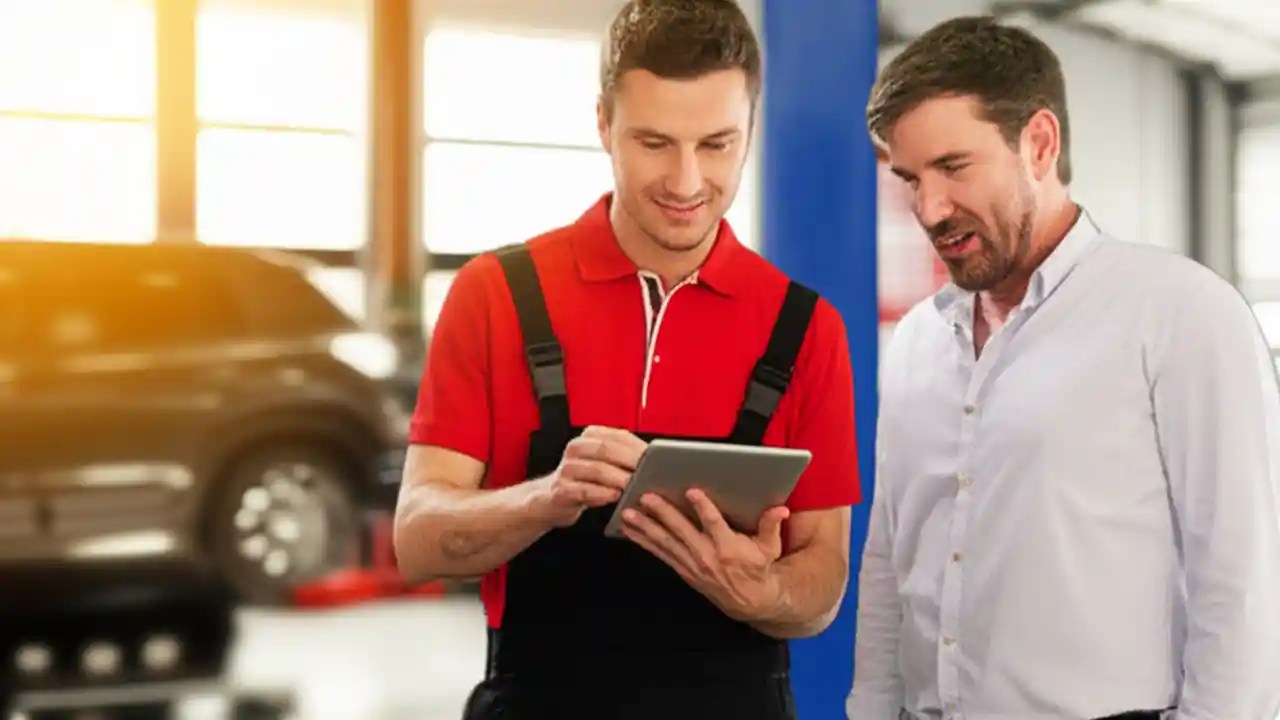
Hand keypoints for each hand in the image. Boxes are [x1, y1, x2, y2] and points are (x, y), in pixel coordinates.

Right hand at [531, 426, 646, 527]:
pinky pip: (583, 490)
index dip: (638, 447)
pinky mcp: (560, 490)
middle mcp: (576, 448)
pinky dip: (601, 494)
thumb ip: (625, 458)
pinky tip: (614, 497)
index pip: (618, 436)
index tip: (657, 459)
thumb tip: (656, 462)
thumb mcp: (604, 464)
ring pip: (596, 469)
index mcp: (590, 436)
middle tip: (649, 473)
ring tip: (634, 486)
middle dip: (630, 461)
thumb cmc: (586, 481)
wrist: (552, 500)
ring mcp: (566, 469)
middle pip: (606, 449)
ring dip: (618, 478)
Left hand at [620, 487, 790, 622]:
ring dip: (646, 527)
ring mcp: (692, 563)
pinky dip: (643, 541)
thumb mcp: (769, 547)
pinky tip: (630, 530)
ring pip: (665, 542)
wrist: (748, 601)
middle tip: (647, 497)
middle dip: (663, 513)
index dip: (703, 508)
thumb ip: (771, 525)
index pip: (714, 524)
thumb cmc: (758, 568)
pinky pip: (660, 553)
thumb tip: (780, 509)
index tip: (692, 492)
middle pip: (682, 531)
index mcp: (729, 547)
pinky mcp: (682, 568)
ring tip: (629, 513)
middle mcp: (707, 555)